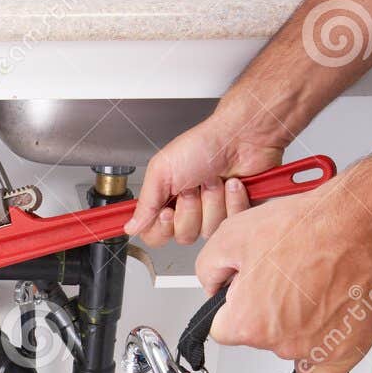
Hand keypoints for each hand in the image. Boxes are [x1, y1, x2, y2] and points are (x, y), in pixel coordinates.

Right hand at [123, 109, 288, 246]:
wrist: (240, 136)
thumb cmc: (203, 145)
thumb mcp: (162, 171)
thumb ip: (145, 203)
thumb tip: (130, 227)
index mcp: (167, 200)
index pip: (156, 234)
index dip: (162, 228)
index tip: (167, 210)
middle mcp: (189, 209)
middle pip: (184, 236)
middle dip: (191, 210)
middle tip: (194, 187)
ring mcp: (214, 212)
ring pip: (209, 231)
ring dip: (213, 202)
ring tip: (215, 180)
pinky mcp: (236, 213)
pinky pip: (232, 224)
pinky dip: (234, 201)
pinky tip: (233, 184)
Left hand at [194, 182, 371, 372]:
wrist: (361, 223)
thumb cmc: (307, 226)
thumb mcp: (232, 235)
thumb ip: (208, 269)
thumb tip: (211, 288)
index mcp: (247, 321)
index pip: (223, 329)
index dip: (236, 304)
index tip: (251, 291)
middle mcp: (278, 342)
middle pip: (259, 338)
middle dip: (267, 313)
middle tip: (288, 280)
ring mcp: (313, 351)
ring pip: (290, 348)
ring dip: (296, 326)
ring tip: (314, 289)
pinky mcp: (344, 353)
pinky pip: (321, 371)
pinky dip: (320, 355)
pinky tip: (322, 327)